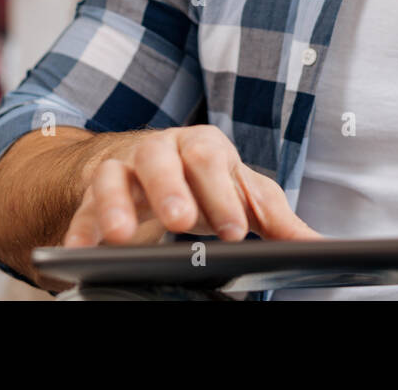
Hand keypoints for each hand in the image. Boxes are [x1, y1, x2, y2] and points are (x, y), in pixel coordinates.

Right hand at [62, 125, 322, 246]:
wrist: (146, 166)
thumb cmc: (203, 180)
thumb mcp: (239, 193)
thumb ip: (275, 217)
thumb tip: (320, 244)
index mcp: (203, 146)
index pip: (215, 163)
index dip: (224, 195)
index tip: (235, 230)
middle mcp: (162, 150)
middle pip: (162, 159)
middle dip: (171, 189)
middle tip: (181, 221)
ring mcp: (124, 168)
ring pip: (114, 176)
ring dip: (117, 205)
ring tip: (123, 237)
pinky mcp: (92, 193)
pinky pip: (81, 208)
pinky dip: (79, 227)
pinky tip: (77, 250)